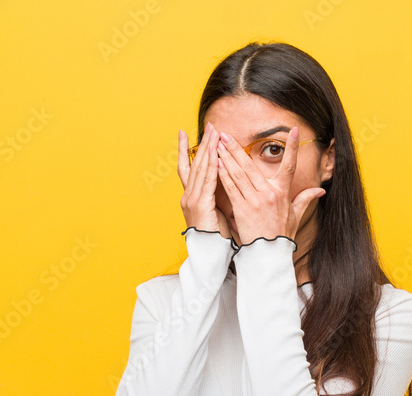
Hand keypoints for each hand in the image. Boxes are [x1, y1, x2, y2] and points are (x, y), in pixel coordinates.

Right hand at [177, 123, 231, 239]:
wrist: (209, 255)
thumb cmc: (215, 238)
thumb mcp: (215, 213)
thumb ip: (216, 197)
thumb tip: (224, 184)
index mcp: (191, 198)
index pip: (188, 169)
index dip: (188, 151)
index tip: (187, 134)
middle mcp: (188, 196)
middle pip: (194, 164)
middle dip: (202, 143)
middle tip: (209, 125)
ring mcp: (192, 200)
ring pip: (200, 169)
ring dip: (207, 149)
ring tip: (213, 132)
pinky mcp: (200, 205)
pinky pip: (206, 181)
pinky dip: (210, 166)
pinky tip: (215, 153)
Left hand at [215, 126, 324, 246]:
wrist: (268, 254)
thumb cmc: (281, 235)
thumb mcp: (296, 216)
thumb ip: (305, 199)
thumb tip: (320, 190)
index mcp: (283, 193)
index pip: (289, 165)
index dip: (293, 148)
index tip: (294, 131)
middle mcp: (269, 194)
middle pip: (252, 165)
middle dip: (237, 148)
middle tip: (225, 134)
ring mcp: (254, 201)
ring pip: (239, 174)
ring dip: (226, 158)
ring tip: (216, 144)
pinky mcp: (242, 209)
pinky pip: (231, 188)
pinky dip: (223, 175)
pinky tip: (215, 164)